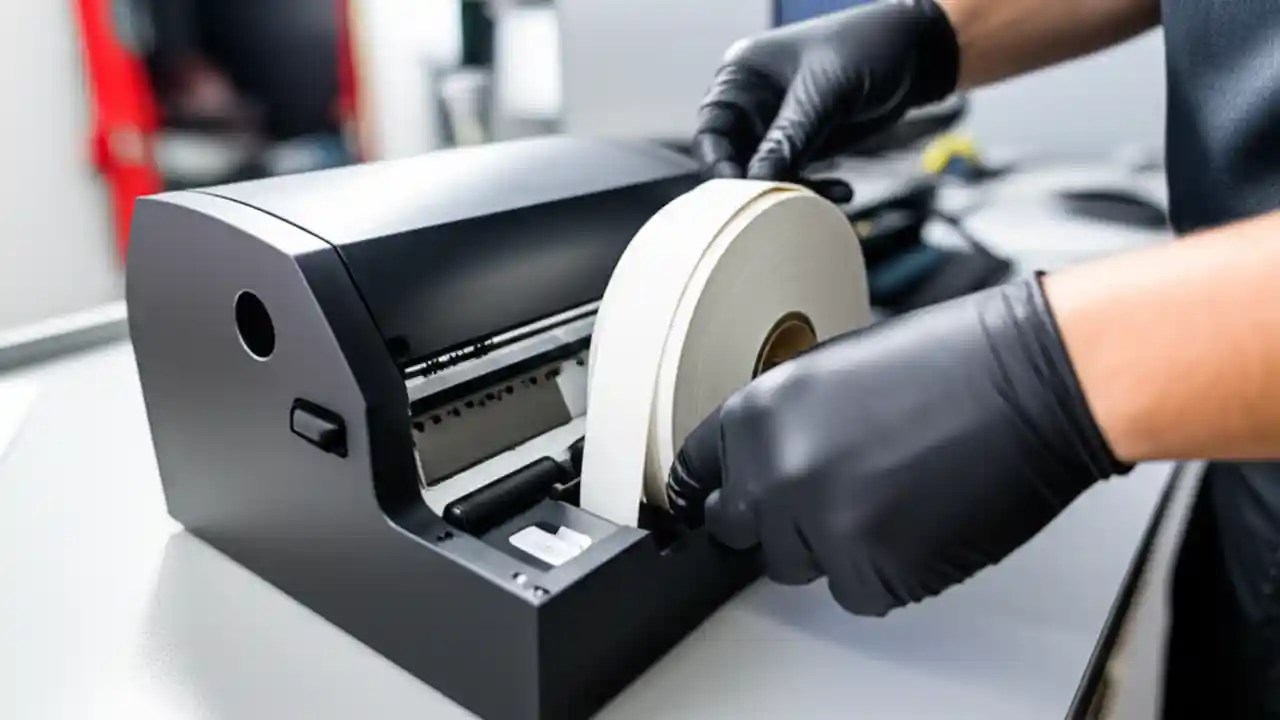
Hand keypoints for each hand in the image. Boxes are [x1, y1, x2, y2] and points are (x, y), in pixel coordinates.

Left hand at [666, 278, 1128, 615]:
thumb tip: (757, 467)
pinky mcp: (873, 571)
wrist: (1034, 381)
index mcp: (758, 413)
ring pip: (798, 566)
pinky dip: (885, 571)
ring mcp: (822, 526)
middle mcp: (776, 471)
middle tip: (833, 494)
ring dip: (833, 545)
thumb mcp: (830, 371)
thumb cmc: (952, 362)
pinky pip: (857, 592)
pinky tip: (921, 520)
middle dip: (777, 519)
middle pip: (742, 528)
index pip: (696, 472)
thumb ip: (781, 425)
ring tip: (893, 493)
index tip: (704, 505)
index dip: (707, 491)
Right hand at [693, 0, 959, 181]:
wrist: (917, 52)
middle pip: (734, 161)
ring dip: (794, 191)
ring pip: (766, 176)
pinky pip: (796, 177)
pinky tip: (843, 191)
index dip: (718, 165)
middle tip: (784, 203)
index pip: (711, 131)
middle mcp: (753, 103)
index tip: (740, 190)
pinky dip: (815, 189)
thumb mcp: (825, 93)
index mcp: (742, 76)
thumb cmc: (868, 48)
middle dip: (759, 185)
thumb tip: (757, 180)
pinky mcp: (803, 144)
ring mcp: (777, 126)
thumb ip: (789, 137)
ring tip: (832, 194)